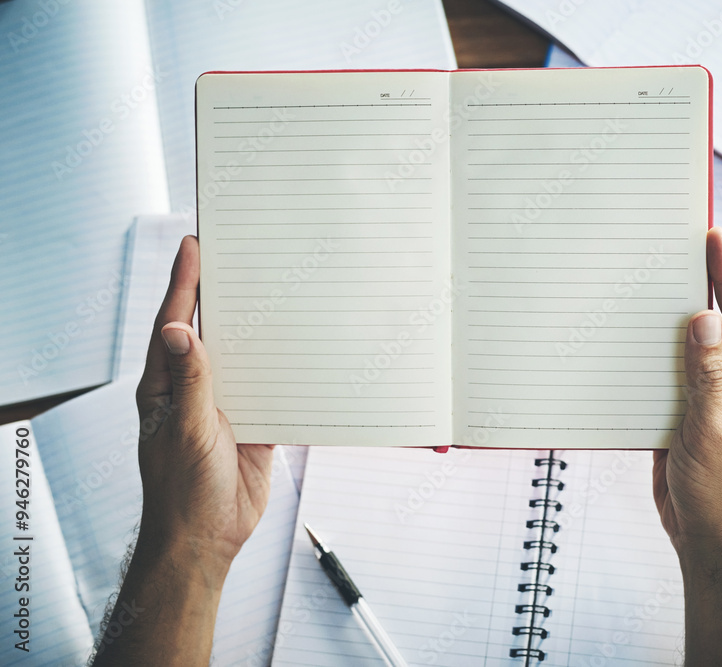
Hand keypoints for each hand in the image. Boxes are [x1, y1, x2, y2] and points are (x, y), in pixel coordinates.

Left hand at [94, 236, 273, 665]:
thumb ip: (190, 382)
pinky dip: (289, 370)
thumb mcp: (186, 432)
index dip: (184, 283)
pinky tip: (306, 350)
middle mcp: (195, 387)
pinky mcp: (256, 422)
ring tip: (279, 290)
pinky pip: (274, 387)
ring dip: (261, 328)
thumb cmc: (182, 492)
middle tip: (239, 253)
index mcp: (166, 385)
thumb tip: (180, 332)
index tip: (194, 246)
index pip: (174, 322)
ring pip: (245, 355)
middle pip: (211, 330)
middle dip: (223, 294)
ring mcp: (227, 403)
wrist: (208, 538)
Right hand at [654, 226, 721, 555]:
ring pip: (692, 346)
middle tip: (685, 243)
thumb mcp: (713, 433)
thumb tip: (706, 320)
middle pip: (721, 324)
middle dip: (705, 284)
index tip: (716, 239)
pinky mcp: (688, 412)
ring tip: (656, 277)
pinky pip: (671, 374)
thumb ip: (707, 375)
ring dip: (673, 318)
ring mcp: (713, 398)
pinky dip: (654, 354)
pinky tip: (637, 335)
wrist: (709, 543)